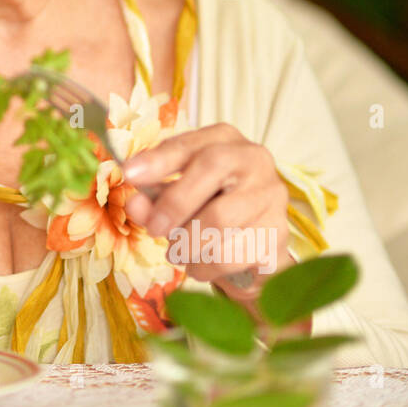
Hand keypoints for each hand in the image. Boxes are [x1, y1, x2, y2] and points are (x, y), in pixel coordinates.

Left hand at [120, 124, 292, 297]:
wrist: (253, 252)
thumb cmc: (207, 212)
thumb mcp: (175, 198)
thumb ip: (152, 199)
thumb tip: (134, 202)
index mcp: (224, 140)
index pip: (189, 144)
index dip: (158, 159)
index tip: (129, 175)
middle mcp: (254, 158)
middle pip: (211, 167)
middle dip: (174, 202)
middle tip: (154, 229)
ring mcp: (271, 195)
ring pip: (219, 219)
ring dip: (187, 244)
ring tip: (179, 251)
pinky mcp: (278, 234)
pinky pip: (230, 254)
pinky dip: (204, 267)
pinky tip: (202, 265)